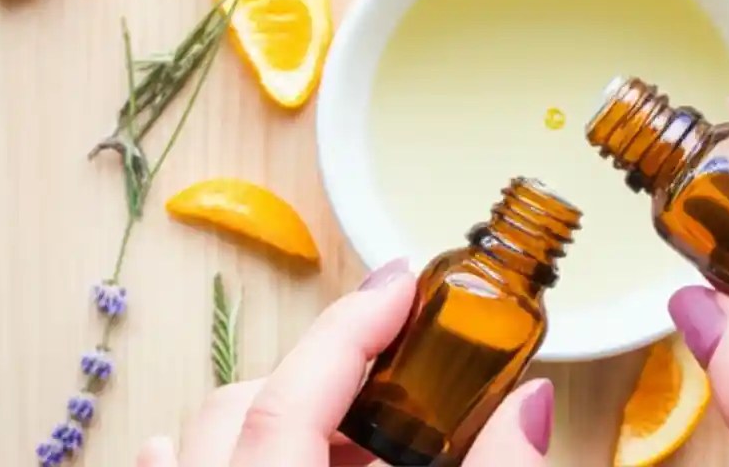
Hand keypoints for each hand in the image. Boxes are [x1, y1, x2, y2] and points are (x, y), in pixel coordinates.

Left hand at [135, 259, 553, 466]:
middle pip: (242, 410)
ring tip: (347, 434)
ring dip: (273, 413)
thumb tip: (530, 403)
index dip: (350, 326)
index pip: (294, 400)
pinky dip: (219, 452)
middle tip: (397, 380)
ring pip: (198, 440)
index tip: (401, 281)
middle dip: (323, 373)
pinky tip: (271, 461)